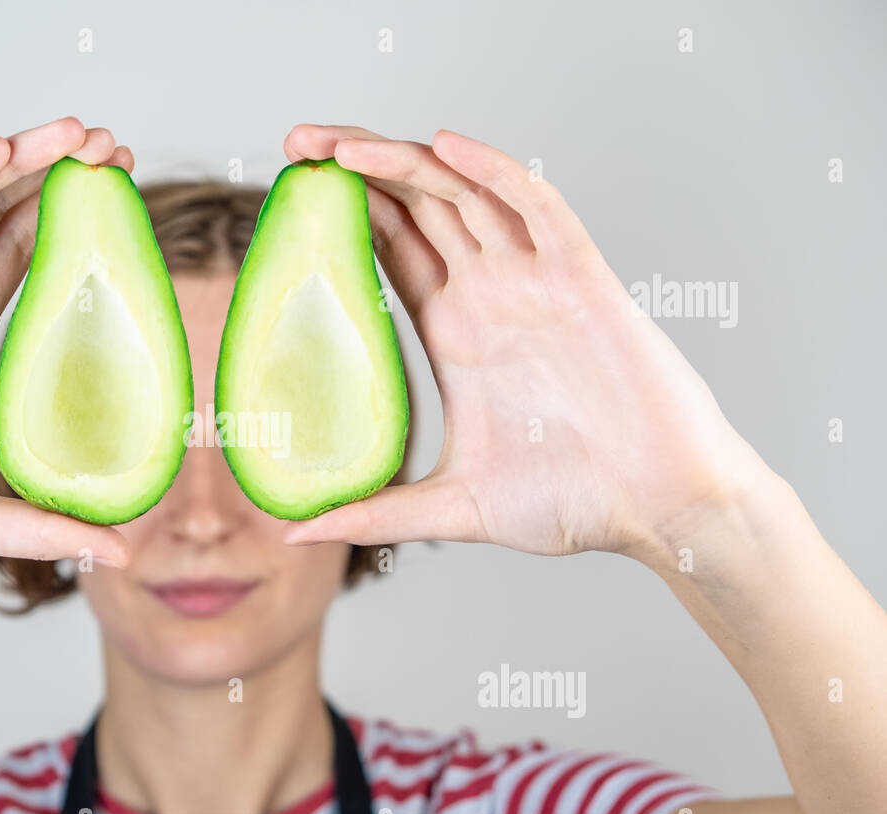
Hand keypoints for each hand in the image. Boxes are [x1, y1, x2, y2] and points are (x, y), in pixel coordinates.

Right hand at [0, 117, 130, 567]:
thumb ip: (38, 527)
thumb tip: (121, 553)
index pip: (27, 267)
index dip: (73, 233)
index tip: (126, 205)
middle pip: (5, 223)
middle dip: (60, 183)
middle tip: (118, 151)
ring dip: (24, 164)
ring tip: (83, 134)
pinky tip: (5, 153)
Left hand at [281, 124, 766, 558]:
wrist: (662, 508)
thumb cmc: (573, 504)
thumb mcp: (453, 507)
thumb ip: (375, 515)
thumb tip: (294, 529)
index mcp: (456, 331)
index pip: (389, 247)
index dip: (343, 211)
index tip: (290, 188)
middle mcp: (489, 295)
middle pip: (415, 204)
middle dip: (356, 166)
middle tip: (295, 144)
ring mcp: (534, 282)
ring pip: (463, 193)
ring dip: (404, 160)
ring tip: (339, 145)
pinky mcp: (582, 281)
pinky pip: (536, 208)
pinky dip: (494, 172)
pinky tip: (445, 148)